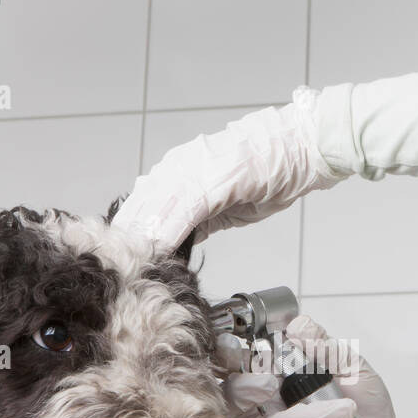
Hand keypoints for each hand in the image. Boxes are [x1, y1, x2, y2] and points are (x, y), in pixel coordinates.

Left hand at [111, 87, 346, 252]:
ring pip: (155, 207)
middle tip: (114, 270)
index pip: (141, 206)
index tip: (115, 260)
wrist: (302, 148)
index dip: (126, 234)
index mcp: (179, 170)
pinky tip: (159, 250)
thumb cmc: (271, 171)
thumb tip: (175, 243)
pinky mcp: (215, 178)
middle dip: (125, 240)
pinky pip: (184, 208)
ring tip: (128, 266)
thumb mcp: (225, 200)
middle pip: (139, 207)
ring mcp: (195, 169)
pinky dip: (169, 231)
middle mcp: (180, 166)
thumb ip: (198, 218)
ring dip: (140, 238)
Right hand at [217, 315, 407, 417]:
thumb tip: (300, 327)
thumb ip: (327, 348)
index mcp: (282, 377)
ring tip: (348, 411)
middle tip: (273, 382)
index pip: (242, 365)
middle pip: (238, 398)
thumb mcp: (354, 368)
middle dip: (249, 387)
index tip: (233, 349)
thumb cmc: (365, 406)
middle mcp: (274, 406)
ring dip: (315, 417)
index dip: (228, 358)